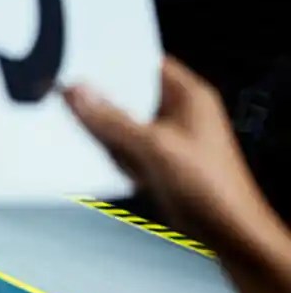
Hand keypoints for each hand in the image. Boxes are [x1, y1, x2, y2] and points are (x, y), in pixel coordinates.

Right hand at [64, 56, 284, 257]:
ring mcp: (168, 138)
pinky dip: (108, 149)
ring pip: (124, 122)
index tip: (78, 61)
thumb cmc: (207, 185)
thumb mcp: (154, 147)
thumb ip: (112, 119)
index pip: (144, 63)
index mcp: (188, 95)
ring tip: (68, 121)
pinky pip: (125, 147)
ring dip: (101, 125)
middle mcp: (178, 112)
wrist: (229, 232)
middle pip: (130, 94)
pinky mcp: (158, 162)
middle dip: (100, 96)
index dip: (113, 61)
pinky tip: (86, 151)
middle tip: (64, 92)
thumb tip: (76, 91)